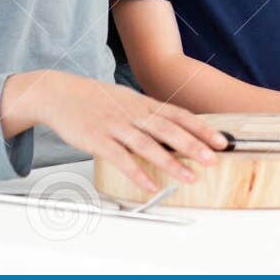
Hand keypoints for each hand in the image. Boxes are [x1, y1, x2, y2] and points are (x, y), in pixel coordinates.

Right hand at [14, 71, 227, 194]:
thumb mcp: (127, 100)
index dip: (202, 128)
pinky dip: (137, 173)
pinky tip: (150, 186)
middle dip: (194, 145)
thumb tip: (175, 128)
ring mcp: (116, 126)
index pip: (180, 115)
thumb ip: (149, 113)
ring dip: (171, 163)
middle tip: (214, 159)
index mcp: (143, 103)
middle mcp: (134, 113)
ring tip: (189, 177)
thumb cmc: (95, 98)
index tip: (220, 140)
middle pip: (169, 129)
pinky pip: (121, 159)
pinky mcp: (98, 140)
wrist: (59, 93)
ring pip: (148, 145)